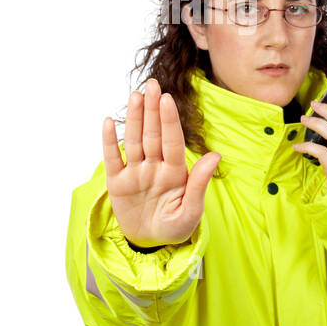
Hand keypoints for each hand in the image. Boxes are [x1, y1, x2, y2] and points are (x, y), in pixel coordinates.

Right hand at [102, 78, 220, 247]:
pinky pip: (112, 158)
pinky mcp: (117, 182)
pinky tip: (110, 121)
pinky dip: (109, 141)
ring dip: (134, 118)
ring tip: (135, 95)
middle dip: (152, 109)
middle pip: (153, 134)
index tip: (167, 99)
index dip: (169, 121)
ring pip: (134, 141)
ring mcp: (136, 172)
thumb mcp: (191, 209)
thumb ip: (199, 182)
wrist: (153, 242)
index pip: (172, 141)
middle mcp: (155, 167)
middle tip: (151, 83)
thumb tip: (216, 155)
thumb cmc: (176, 226)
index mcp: (176, 172)